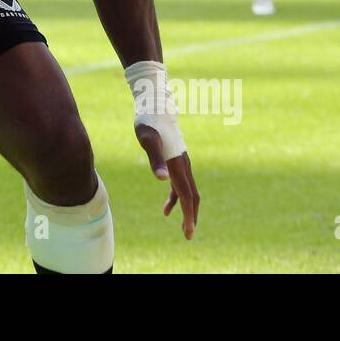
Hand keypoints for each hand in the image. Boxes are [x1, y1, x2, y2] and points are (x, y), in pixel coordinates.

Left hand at [135, 122, 200, 239]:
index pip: (187, 195)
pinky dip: (176, 198)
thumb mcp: (147, 140)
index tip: (189, 231)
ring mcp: (181, 162)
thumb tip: (162, 179)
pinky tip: (166, 208)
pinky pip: (180, 184)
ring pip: (188, 192)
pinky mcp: (176, 160)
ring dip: (186, 210)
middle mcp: (183, 165)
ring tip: (181, 228)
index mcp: (177, 163)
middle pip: (192, 196)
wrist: (155, 105)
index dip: (189, 215)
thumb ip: (154, 159)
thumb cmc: (148, 121)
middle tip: (188, 235)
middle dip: (192, 217)